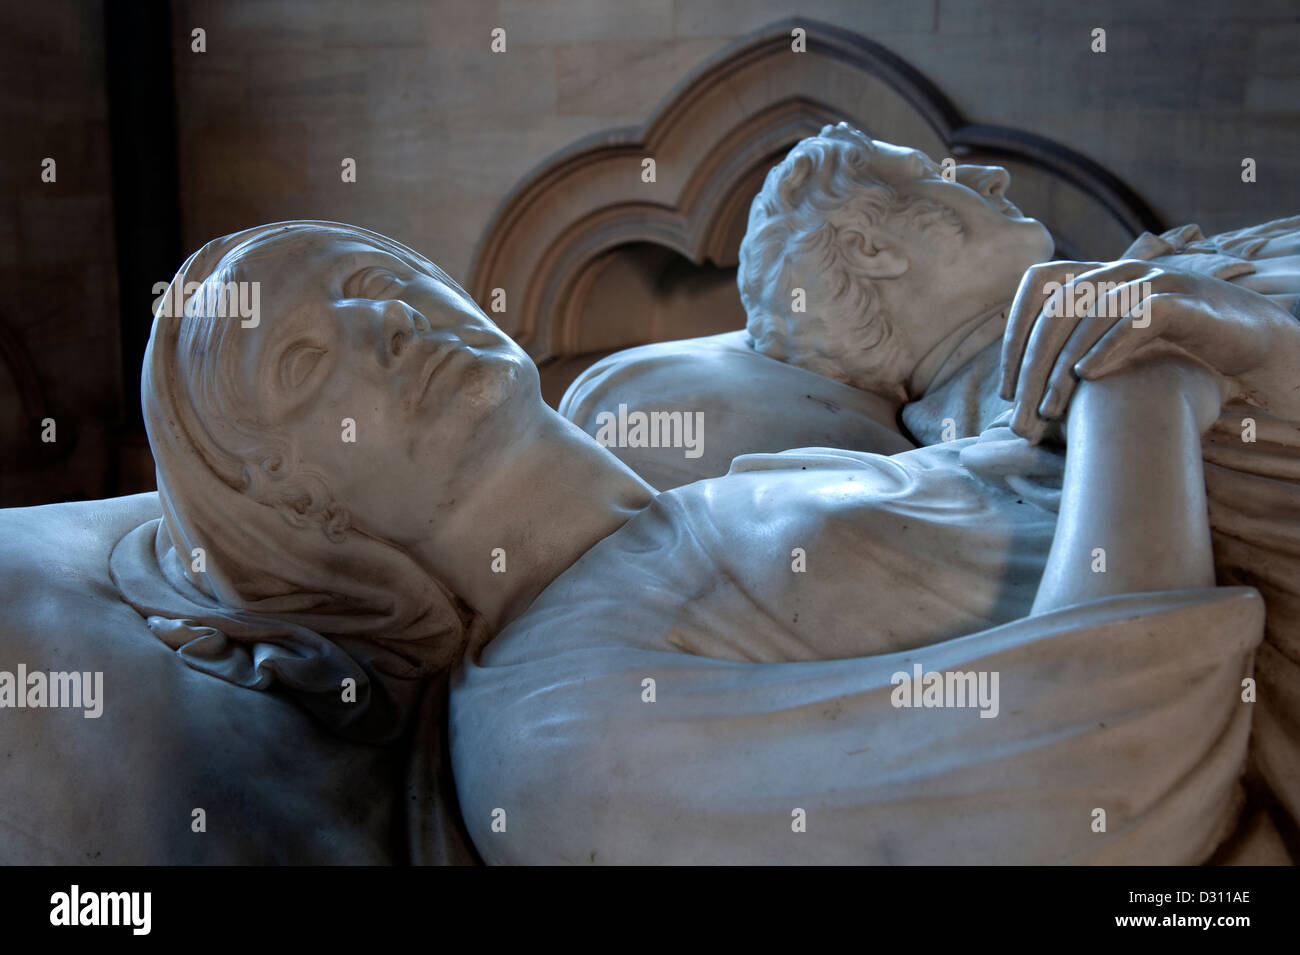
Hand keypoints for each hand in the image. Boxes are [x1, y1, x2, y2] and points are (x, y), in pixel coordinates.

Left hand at [998, 259, 1299, 442]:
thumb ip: (1072, 356)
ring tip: (1050, 410)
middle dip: (1032, 365)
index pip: (1036, 287)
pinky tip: (1087, 376)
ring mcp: (1153, 280)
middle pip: (1056, 308)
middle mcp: (1118, 271)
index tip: (1008, 390)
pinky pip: (1137, 315)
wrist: (1247, 335)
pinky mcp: (1185, 300)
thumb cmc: (1173, 346)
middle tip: (1024, 414)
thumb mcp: (1113, 345)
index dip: (1014, 336)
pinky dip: (1108, 346)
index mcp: (1096, 276)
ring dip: (1062, 365)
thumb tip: (1019, 397)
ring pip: (1090, 313)